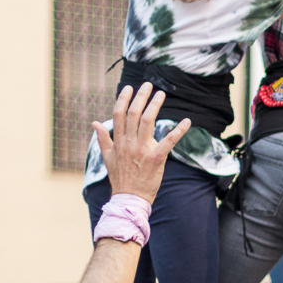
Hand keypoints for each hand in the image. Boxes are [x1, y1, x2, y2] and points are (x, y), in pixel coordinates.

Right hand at [94, 84, 192, 203]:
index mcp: (118, 142)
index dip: (123, 99)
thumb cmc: (120, 177)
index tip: (128, 88)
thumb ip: (102, 138)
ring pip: (148, 121)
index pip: (119, 114)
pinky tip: (187, 121)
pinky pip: (168, 141)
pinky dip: (179, 130)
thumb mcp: (107, 157)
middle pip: (134, 114)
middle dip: (140, 97)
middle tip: (148, 85)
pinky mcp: (156, 158)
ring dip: (155, 105)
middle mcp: (129, 143)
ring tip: (161, 94)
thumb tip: (95, 123)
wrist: (129, 198)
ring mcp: (142, 150)